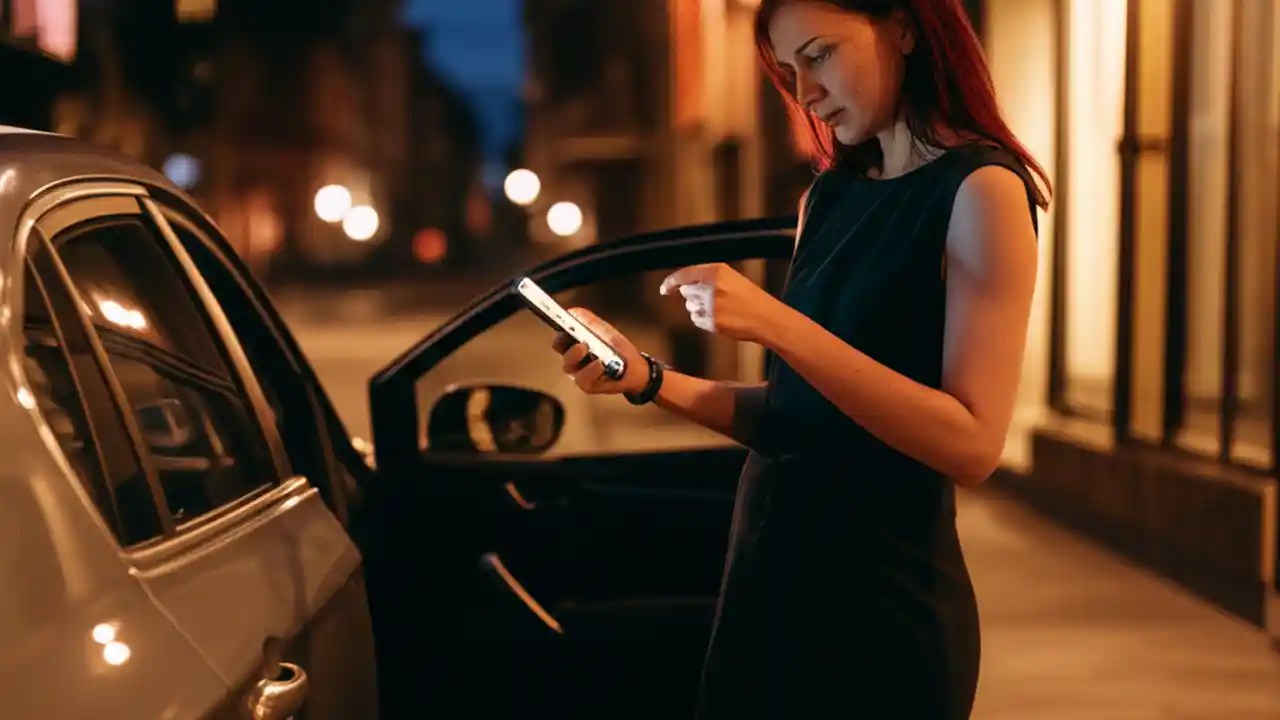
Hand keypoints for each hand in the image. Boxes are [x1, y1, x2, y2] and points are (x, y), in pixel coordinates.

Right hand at [551, 308, 647, 395]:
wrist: (634, 368)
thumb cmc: (616, 348)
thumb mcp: (604, 330)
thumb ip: (588, 320)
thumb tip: (572, 312)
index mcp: (574, 344)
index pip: (559, 340)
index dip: (559, 333)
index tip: (563, 325)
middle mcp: (573, 359)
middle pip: (559, 351)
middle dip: (563, 341)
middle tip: (574, 335)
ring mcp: (578, 373)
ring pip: (568, 365)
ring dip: (577, 355)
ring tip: (587, 348)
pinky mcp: (587, 385)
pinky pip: (583, 379)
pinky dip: (592, 369)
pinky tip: (600, 363)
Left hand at [659, 263, 786, 342]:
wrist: (766, 318)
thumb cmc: (751, 299)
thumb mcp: (732, 279)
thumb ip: (709, 278)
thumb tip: (685, 286)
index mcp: (717, 271)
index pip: (685, 275)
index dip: (671, 282)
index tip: (665, 289)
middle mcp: (712, 286)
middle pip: (687, 292)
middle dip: (693, 296)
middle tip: (711, 300)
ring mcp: (711, 305)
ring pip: (691, 307)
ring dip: (699, 309)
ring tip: (720, 310)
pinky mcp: (712, 321)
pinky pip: (697, 320)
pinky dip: (704, 321)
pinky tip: (720, 319)